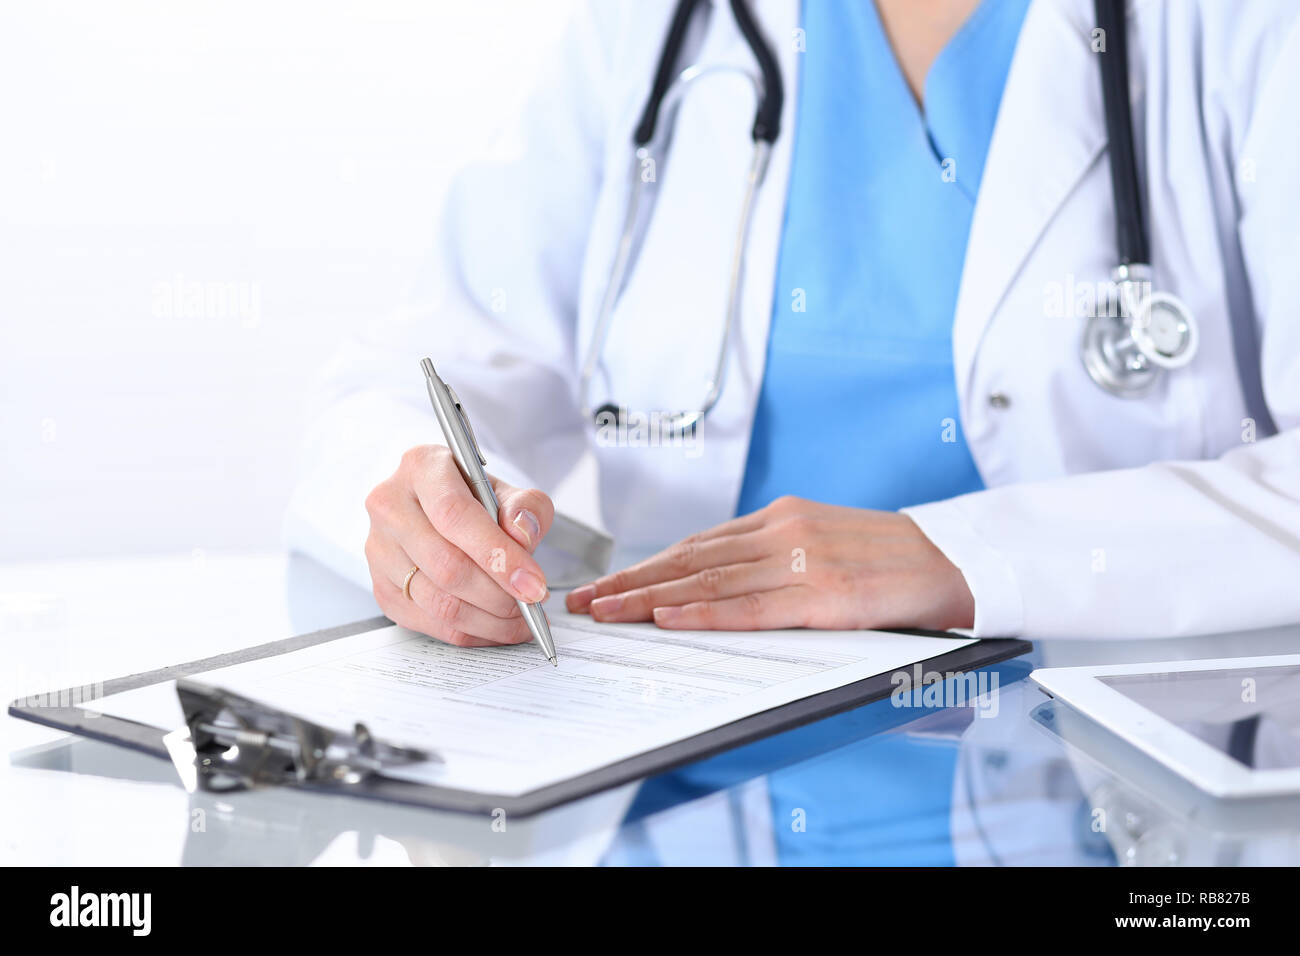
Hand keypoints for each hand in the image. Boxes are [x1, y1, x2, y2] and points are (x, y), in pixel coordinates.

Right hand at [365, 445, 553, 646]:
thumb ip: (526, 508)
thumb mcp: (509, 490)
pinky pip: (430, 624)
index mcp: (420, 467)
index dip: (497, 555)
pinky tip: (497, 626)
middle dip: (499, 595)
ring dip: (489, 621)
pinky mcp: (382, 588)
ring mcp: (378, 550)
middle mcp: (389, 506)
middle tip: (533, 604)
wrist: (440, 510)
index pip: (455, 516)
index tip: (533, 584)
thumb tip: (521, 536)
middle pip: (446, 566)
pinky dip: (472, 633)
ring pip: (438, 602)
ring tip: (521, 618)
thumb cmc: (475, 498)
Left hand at [565, 496, 973, 631]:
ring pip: (709, 582)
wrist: (955, 559)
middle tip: (585, 600)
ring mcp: (803, 562)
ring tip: (607, 612)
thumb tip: (713, 579)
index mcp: (780, 518)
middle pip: (689, 560)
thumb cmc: (887, 558)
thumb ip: (770, 554)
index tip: (607, 583)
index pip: (696, 545)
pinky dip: (703, 614)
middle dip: (630, 582)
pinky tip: (666, 619)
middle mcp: (783, 532)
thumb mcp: (821, 539)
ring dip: (650, 599)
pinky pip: (751, 607)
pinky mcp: (826, 595)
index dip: (646, 566)